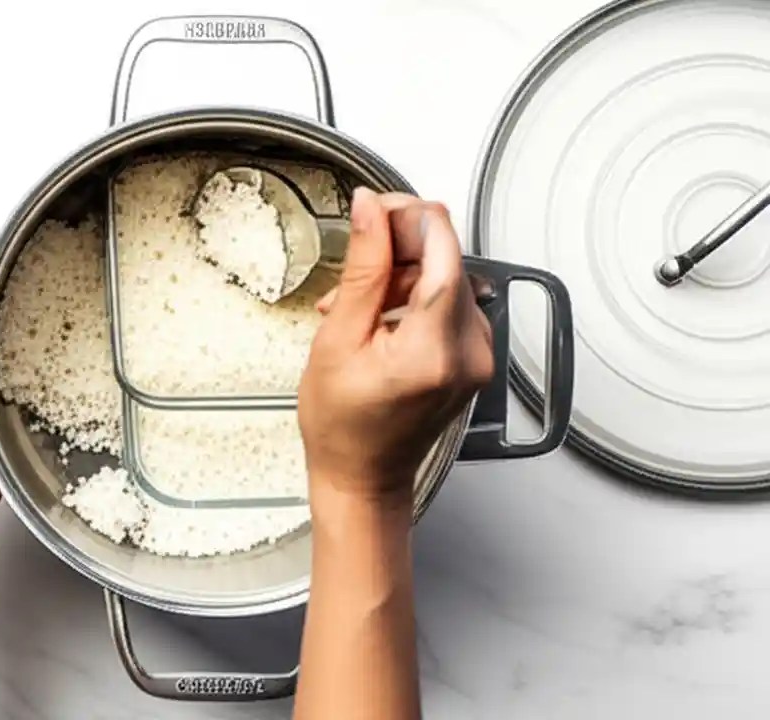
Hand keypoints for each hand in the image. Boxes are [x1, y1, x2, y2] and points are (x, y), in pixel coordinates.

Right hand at [297, 188, 493, 507]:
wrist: (362, 476)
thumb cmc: (342, 425)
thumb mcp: (338, 338)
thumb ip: (363, 268)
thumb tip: (371, 209)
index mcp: (434, 347)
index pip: (443, 247)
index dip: (407, 216)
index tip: (374, 211)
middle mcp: (470, 349)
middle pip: (445, 261)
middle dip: (396, 253)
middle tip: (350, 273)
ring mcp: (479, 354)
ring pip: (446, 279)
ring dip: (400, 278)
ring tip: (353, 307)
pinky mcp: (475, 357)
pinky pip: (449, 304)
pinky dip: (413, 299)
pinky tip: (378, 319)